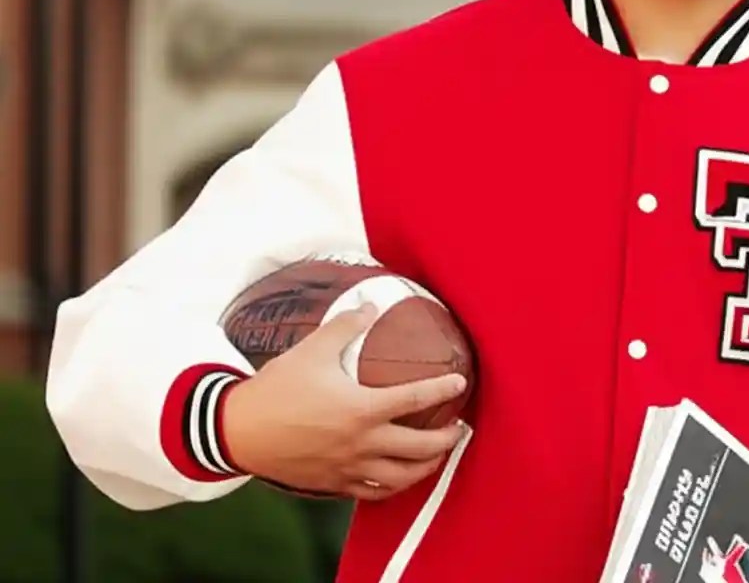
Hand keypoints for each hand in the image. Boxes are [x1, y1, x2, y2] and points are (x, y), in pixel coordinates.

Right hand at [222, 303, 467, 500]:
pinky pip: (373, 493)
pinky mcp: (334, 485)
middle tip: (458, 429)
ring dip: (426, 468)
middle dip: (446, 440)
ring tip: (437, 457)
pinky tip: (398, 478)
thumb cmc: (275, 389)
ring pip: (402, 478)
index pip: (416, 399)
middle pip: (420, 448)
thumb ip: (345, 326)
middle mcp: (362, 443)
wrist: (237, 431)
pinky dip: (393, 487)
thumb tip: (369, 307)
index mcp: (362, 409)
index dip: (443, 390)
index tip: (460, 383)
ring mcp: (349, 468)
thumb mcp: (311, 350)